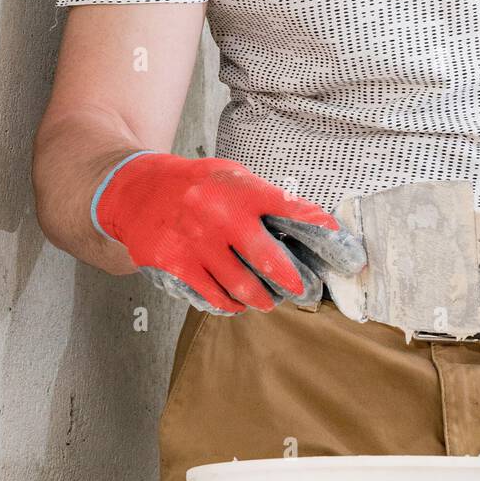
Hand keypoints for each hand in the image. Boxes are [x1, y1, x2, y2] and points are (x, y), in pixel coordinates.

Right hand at [90, 151, 366, 314]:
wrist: (137, 190)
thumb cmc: (195, 185)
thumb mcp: (231, 177)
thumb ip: (264, 199)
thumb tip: (308, 226)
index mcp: (239, 188)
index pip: (289, 208)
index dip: (318, 228)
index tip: (341, 245)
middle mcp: (219, 215)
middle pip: (269, 261)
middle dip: (292, 281)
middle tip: (302, 289)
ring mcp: (196, 242)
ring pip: (242, 287)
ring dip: (261, 299)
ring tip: (268, 300)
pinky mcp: (175, 264)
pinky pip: (212, 296)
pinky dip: (229, 303)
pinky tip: (235, 301)